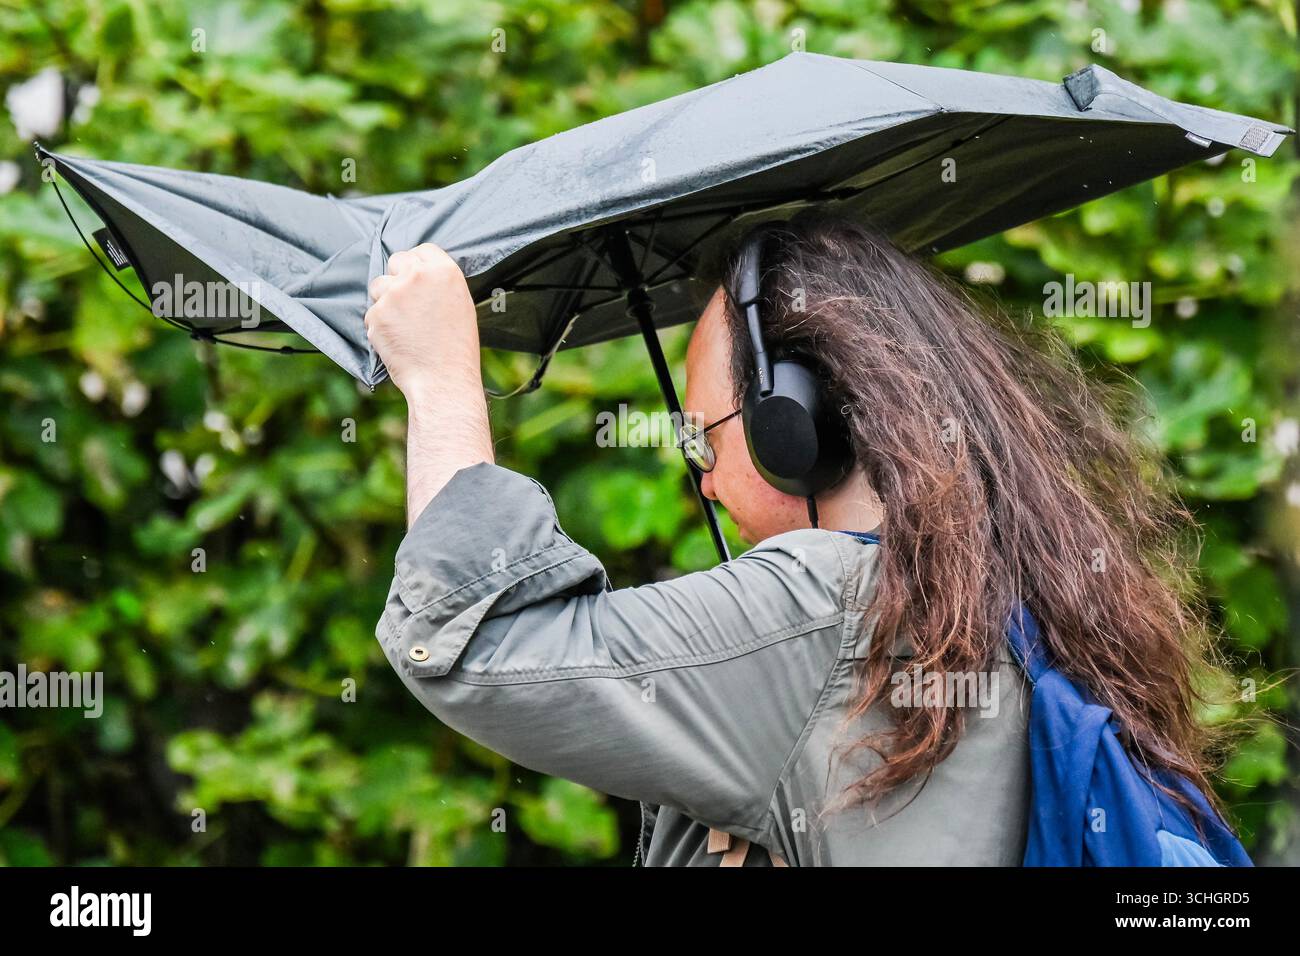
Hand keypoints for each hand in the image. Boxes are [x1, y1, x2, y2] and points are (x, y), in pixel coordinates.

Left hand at [365, 243, 478, 397]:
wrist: (443, 379)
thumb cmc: (457, 348)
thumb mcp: (460, 305)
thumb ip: (439, 283)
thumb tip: (418, 273)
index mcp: (444, 271)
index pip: (422, 250)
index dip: (417, 264)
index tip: (416, 278)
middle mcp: (417, 276)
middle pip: (396, 261)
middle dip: (398, 278)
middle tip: (407, 302)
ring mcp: (394, 294)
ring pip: (378, 286)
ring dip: (385, 301)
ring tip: (403, 326)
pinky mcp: (377, 314)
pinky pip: (372, 313)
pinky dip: (380, 326)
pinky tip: (397, 340)